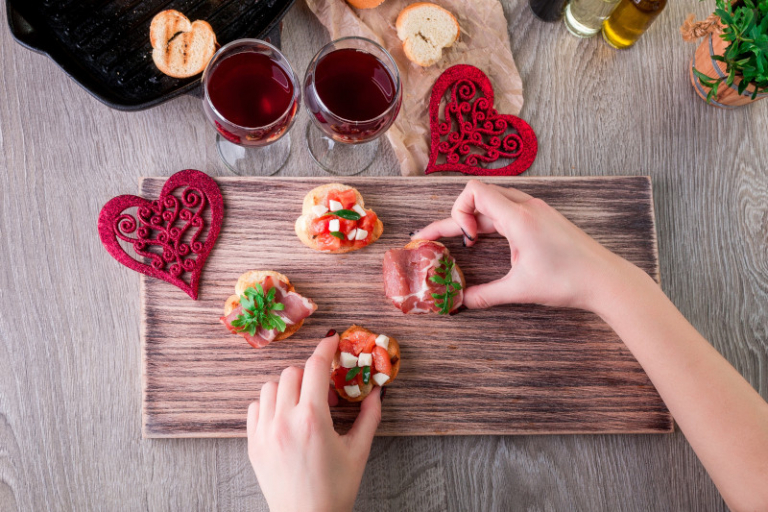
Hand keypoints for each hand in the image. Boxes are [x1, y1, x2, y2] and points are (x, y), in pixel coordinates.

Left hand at [247, 332, 381, 511]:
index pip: (315, 368)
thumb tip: (377, 392)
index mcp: (313, 420)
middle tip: (323, 390)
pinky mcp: (252, 444)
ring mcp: (264, 432)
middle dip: (309, 373)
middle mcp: (284, 421)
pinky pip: (256, 407)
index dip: (325, 348)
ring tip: (303, 404)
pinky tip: (284, 417)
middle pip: (292, 372)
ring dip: (288, 387)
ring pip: (270, 386)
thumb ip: (369, 417)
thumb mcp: (358, 451)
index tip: (332, 340)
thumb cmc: (336, 489)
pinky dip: (269, 404)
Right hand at [415, 180, 633, 311]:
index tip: (467, 240)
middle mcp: (527, 207)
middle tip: (434, 237)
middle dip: (456, 217)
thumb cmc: (568, 281)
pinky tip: (488, 239)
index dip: (458, 212)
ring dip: (475, 217)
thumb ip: (486, 294)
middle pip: (480, 196)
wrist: (606, 280)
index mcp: (519, 217)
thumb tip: (462, 302)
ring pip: (494, 201)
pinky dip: (492, 220)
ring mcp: (537, 210)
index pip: (474, 191)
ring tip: (465, 240)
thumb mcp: (521, 290)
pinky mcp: (544, 217)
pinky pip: (509, 208)